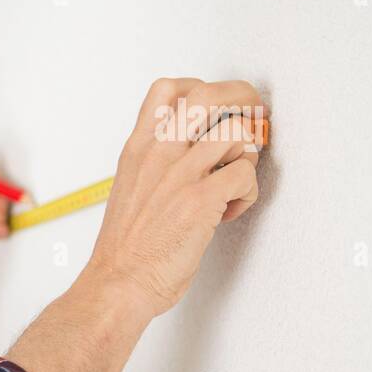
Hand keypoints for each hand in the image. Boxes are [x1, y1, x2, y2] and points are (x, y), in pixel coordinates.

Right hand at [87, 77, 266, 317]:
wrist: (118, 283)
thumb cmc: (125, 247)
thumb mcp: (129, 188)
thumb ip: (154, 163)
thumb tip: (190, 149)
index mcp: (138, 149)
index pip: (169, 89)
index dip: (204, 90)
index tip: (217, 110)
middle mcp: (158, 154)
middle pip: (211, 94)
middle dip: (244, 103)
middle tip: (253, 123)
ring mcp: (179, 175)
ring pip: (237, 132)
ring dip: (247, 157)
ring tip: (233, 181)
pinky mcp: (200, 200)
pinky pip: (246, 175)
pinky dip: (247, 193)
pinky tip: (229, 211)